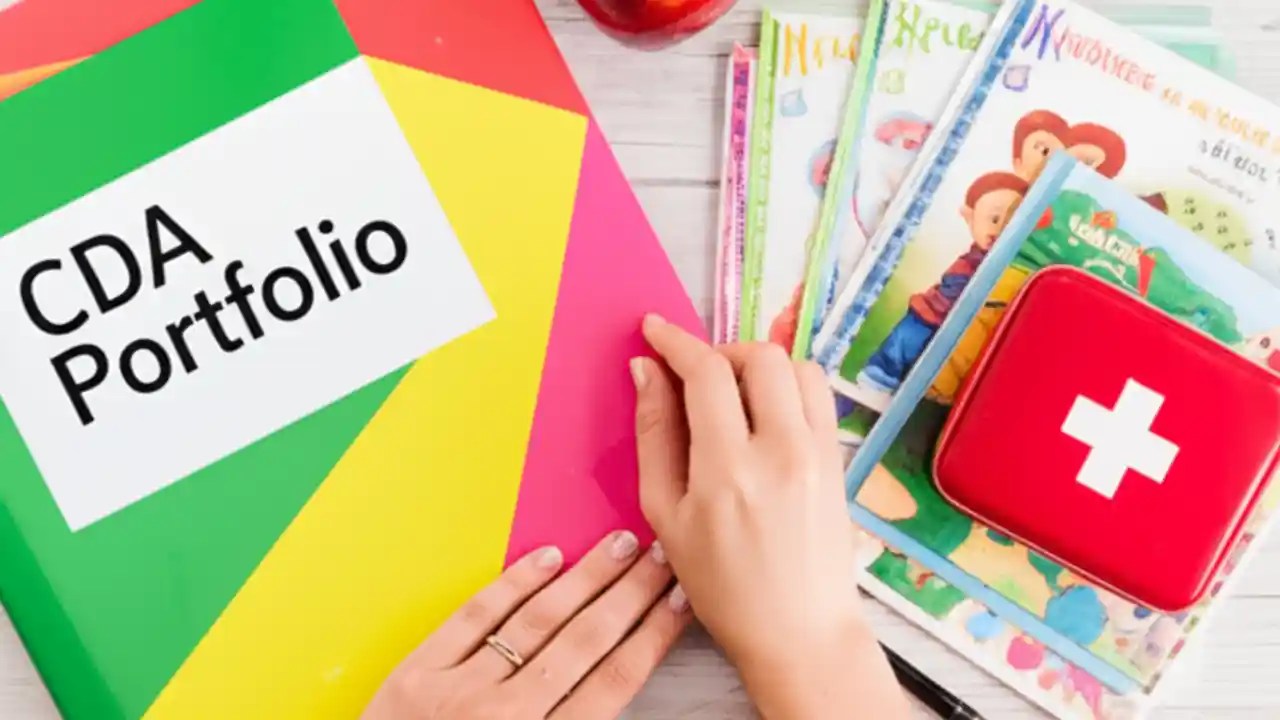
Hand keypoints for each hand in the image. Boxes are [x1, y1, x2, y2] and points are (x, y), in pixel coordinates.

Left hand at [363, 532, 688, 719]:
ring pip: (538, 621)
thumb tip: (619, 683)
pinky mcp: (416, 673)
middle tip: (664, 557)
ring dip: (586, 578)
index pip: (614, 682)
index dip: (653, 636)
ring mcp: (458, 691)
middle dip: (632, 594)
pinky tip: (547, 557)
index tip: (681, 602)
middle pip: (585, 642)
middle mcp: (506, 717)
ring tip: (621, 546)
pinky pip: (475, 617)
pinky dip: (514, 583)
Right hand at [631, 315, 907, 719]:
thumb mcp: (666, 517)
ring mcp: (819, 453)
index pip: (706, 371)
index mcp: (728, 469)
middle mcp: (781, 450)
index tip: (655, 330)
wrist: (799, 631)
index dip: (676, 341)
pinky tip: (766, 418)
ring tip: (735, 396)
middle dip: (720, 352)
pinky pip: (818, 395)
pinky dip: (788, 388)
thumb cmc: (722, 586)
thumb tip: (645, 372)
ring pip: (796, 367)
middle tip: (695, 377)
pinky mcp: (839, 460)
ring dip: (760, 366)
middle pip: (758, 355)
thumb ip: (654, 437)